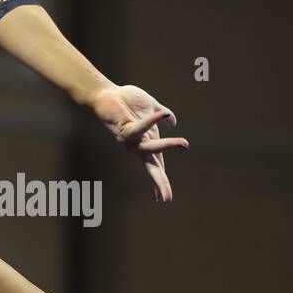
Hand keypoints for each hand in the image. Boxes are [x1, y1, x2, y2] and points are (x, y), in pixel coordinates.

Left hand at [89, 84, 187, 201]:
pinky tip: (163, 115)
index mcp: (148, 142)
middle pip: (152, 167)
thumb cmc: (127, 101)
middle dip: (160, 182)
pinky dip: (152, 121)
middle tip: (166, 199)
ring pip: (150, 148)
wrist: (108, 92)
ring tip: (185, 143)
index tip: (164, 199)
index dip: (160, 181)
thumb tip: (173, 122)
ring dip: (168, 145)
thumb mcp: (151, 106)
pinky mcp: (124, 129)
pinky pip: (140, 128)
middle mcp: (139, 144)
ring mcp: (130, 139)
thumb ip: (163, 115)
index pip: (157, 165)